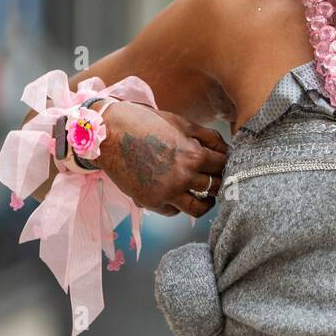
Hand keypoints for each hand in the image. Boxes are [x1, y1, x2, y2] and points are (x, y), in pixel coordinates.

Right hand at [96, 101, 229, 217]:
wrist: (108, 134)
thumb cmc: (144, 123)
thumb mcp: (181, 123)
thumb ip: (207, 137)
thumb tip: (226, 149)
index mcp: (194, 156)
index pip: (224, 166)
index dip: (227, 164)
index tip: (225, 164)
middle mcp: (183, 178)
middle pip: (215, 188)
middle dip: (220, 182)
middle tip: (219, 179)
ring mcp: (167, 193)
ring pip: (199, 209)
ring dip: (206, 202)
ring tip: (206, 195)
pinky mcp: (151, 202)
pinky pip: (174, 211)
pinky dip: (179, 205)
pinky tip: (179, 195)